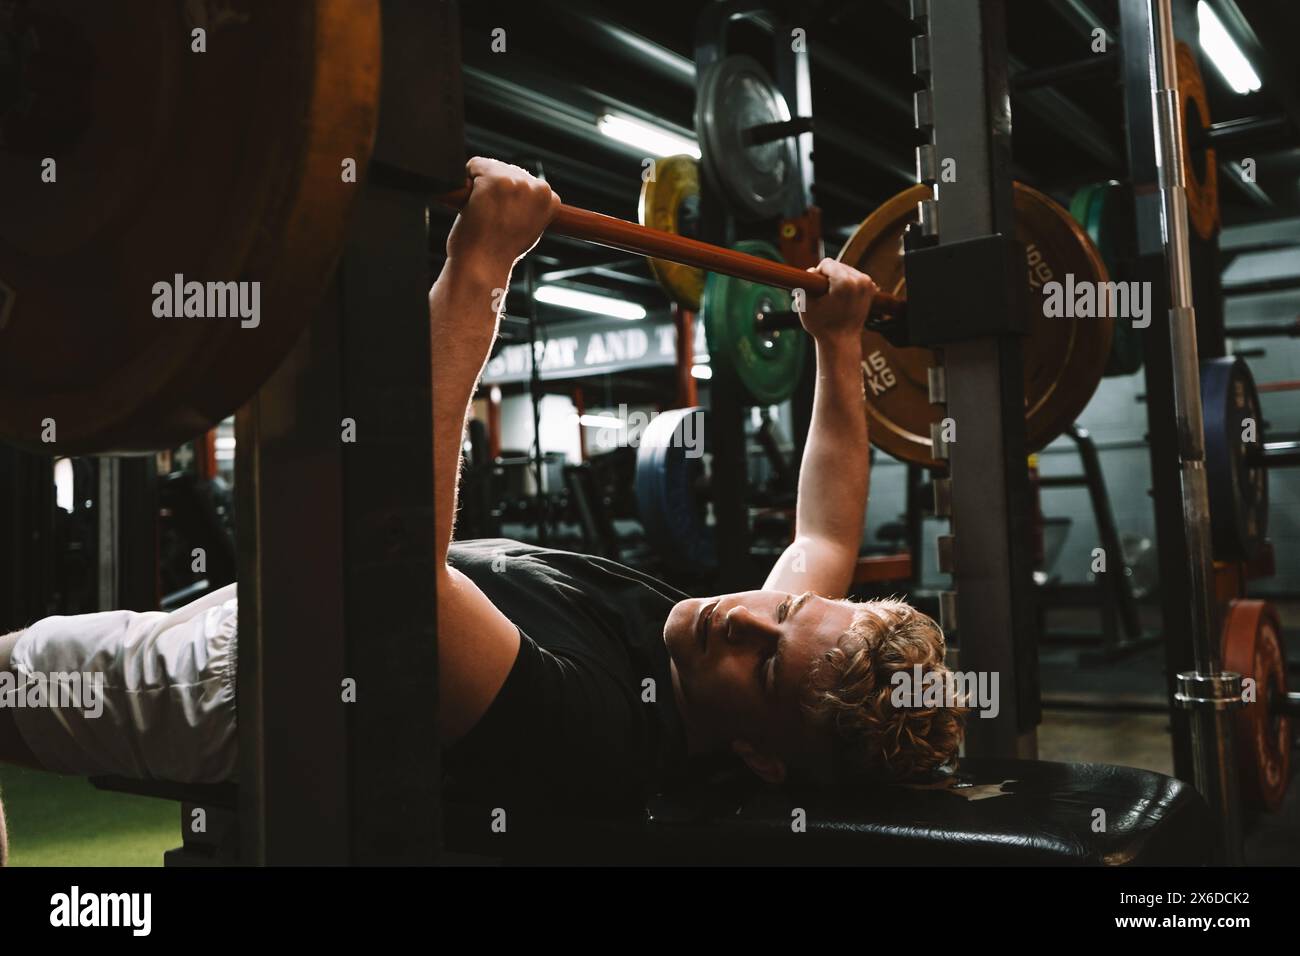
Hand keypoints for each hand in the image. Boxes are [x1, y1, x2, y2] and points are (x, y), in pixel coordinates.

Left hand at [446, 157, 560, 269]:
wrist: (483, 264)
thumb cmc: (500, 251)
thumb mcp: (529, 229)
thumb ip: (529, 206)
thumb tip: (520, 191)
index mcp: (550, 199)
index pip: (525, 180)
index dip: (509, 196)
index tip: (505, 215)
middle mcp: (537, 187)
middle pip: (508, 170)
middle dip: (495, 187)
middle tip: (492, 217)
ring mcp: (516, 182)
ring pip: (490, 167)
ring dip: (481, 185)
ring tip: (484, 213)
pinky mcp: (494, 179)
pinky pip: (473, 166)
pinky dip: (467, 181)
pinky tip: (473, 204)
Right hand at [798, 258, 877, 341]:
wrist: (841, 341)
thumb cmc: (822, 326)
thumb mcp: (805, 305)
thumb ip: (805, 284)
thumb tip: (812, 271)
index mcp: (844, 282)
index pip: (827, 263)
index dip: (817, 274)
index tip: (817, 289)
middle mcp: (859, 280)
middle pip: (838, 265)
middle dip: (828, 276)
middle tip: (825, 296)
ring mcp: (867, 284)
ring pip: (846, 270)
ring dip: (838, 279)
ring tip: (834, 298)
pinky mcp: (871, 289)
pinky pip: (854, 277)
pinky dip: (847, 283)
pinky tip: (843, 297)